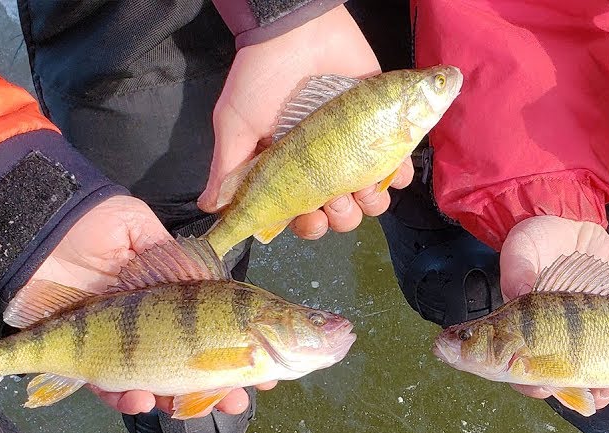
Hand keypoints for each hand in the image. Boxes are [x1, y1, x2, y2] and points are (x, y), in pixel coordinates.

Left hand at [24, 196, 274, 415]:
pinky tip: (140, 399)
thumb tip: (207, 284)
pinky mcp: (84, 360)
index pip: (216, 330)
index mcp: (171, 296)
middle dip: (218, 391)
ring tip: (185, 409)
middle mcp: (150, 326)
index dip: (243, 353)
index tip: (266, 373)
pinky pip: (109, 390)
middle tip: (237, 403)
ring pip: (155, 387)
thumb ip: (174, 261)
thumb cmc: (90, 224)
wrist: (33, 233)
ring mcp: (118, 346)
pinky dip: (127, 401)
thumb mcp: (141, 229)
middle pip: (192, 367)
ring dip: (175, 404)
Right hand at [197, 5, 412, 238]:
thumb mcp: (236, 122)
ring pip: (372, 198)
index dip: (307, 226)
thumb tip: (209, 209)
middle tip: (334, 200)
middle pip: (340, 215)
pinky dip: (397, 175)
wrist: (298, 29)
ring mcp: (355, 149)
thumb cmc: (263, 76)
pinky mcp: (382, 130)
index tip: (306, 218)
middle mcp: (325, 165)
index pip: (303, 215)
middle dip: (339, 218)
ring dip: (370, 204)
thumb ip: (228, 168)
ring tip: (362, 187)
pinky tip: (387, 169)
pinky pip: (399, 168)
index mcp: (291, 170)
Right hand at [499, 216, 608, 409]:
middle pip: (570, 382)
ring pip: (603, 375)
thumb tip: (518, 290)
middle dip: (588, 393)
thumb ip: (519, 272)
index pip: (523, 373)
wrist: (572, 222)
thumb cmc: (537, 238)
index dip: (534, 386)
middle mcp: (560, 342)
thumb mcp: (521, 249)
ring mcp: (592, 336)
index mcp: (529, 334)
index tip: (545, 387)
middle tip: (598, 398)